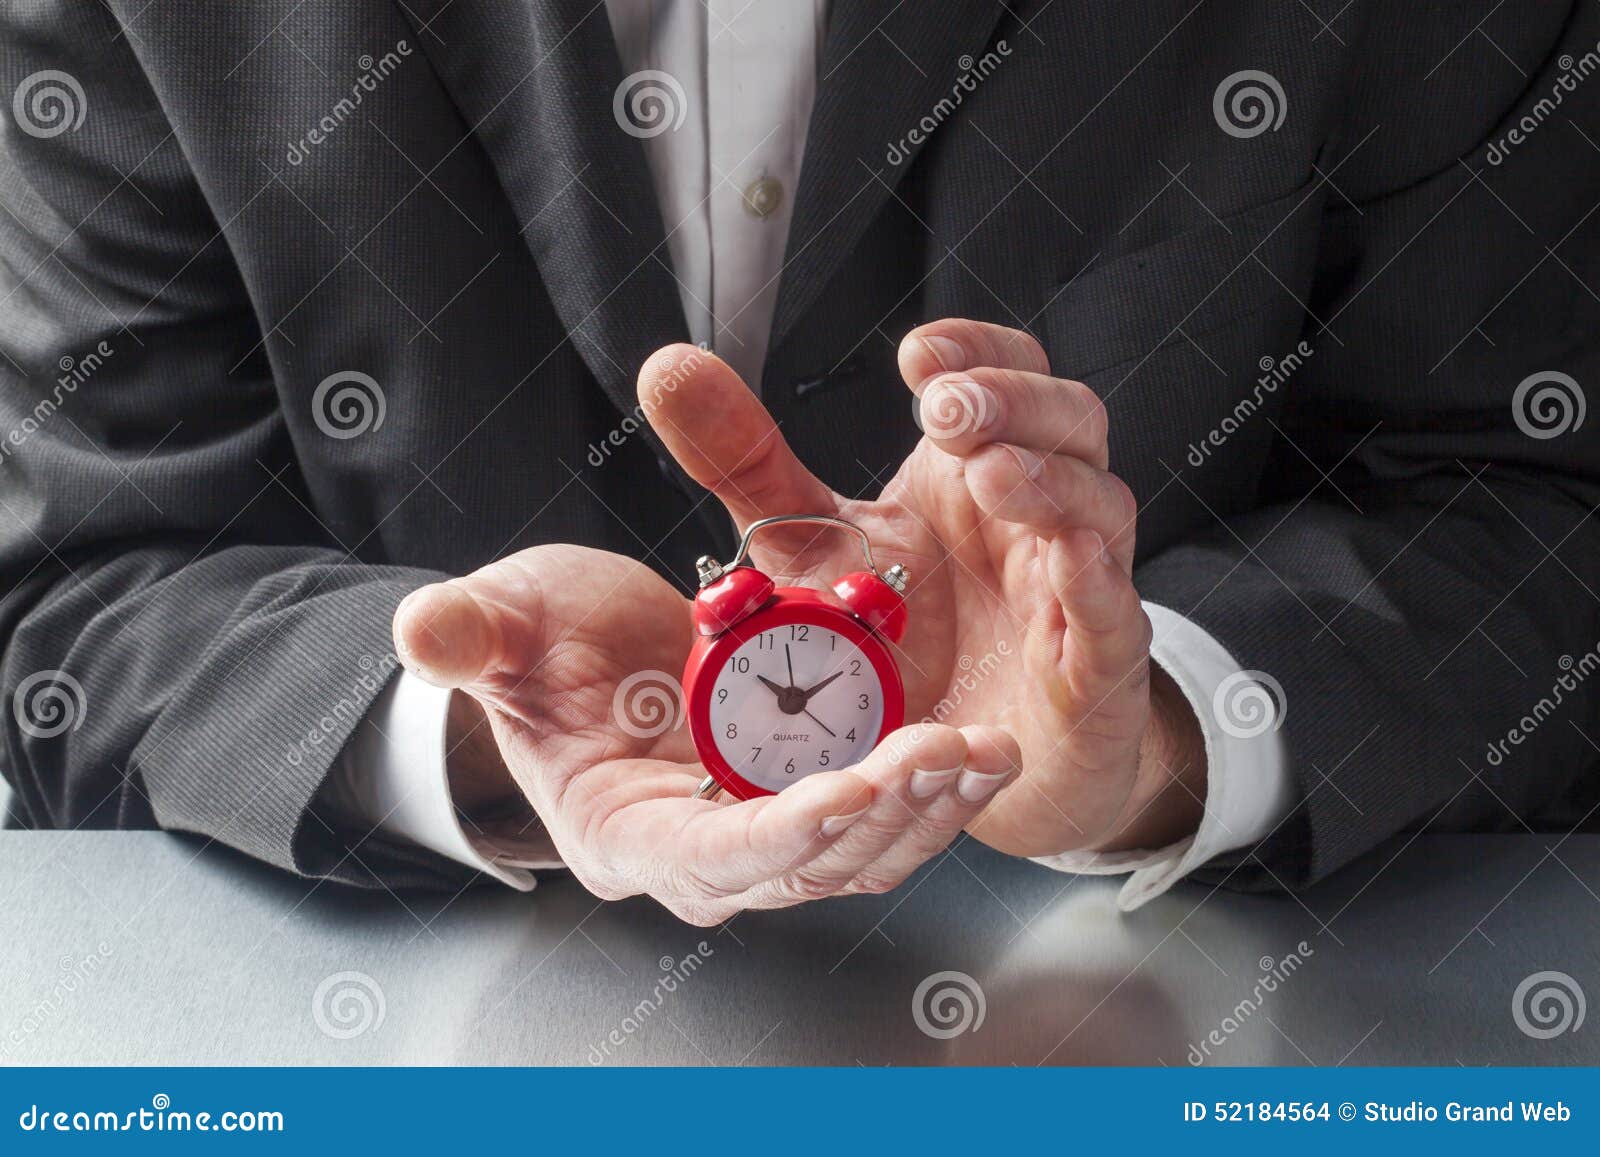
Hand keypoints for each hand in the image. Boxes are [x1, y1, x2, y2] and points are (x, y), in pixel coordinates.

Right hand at [392, 544, 1020, 924]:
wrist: (585, 655)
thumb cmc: (541, 651)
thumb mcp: (505, 627)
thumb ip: (470, 636)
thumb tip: (420, 627)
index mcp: (625, 832)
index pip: (704, 859)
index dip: (774, 836)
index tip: (843, 791)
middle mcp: (703, 851)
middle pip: (803, 864)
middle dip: (878, 817)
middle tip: (944, 755)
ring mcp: (763, 830)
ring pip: (859, 853)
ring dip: (925, 809)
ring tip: (983, 753)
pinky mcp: (809, 797)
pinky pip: (881, 817)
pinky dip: (933, 789)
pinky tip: (981, 752)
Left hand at [637, 321, 1204, 859]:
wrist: (971, 761)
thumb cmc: (911, 639)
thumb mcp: (816, 544)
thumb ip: (748, 461)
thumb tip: (668, 368)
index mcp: (980, 471)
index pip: (1009, 376)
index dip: (981, 353)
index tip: (915, 356)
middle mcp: (1042, 516)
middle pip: (1069, 424)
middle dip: (1014, 403)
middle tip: (943, 411)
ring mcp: (1077, 590)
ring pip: (1097, 510)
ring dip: (1049, 483)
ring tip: (985, 472)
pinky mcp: (1093, 672)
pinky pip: (1111, 617)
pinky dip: (1094, 583)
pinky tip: (1062, 555)